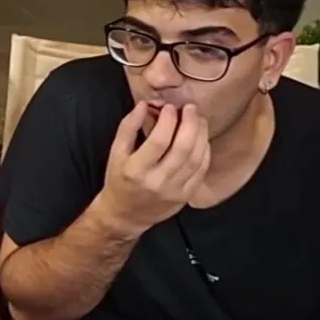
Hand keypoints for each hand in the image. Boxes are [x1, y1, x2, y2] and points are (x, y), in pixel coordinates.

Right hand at [100, 102, 210, 232]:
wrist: (126, 214)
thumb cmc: (119, 180)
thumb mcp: (115, 154)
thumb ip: (128, 128)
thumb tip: (144, 105)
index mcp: (136, 170)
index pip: (158, 141)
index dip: (168, 120)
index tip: (170, 107)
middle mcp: (157, 182)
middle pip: (182, 148)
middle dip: (190, 123)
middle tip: (191, 108)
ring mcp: (174, 191)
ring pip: (195, 159)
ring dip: (201, 135)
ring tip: (199, 120)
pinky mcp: (185, 196)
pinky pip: (201, 171)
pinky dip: (204, 152)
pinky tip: (201, 139)